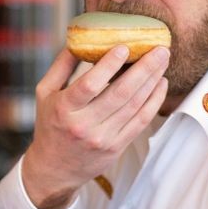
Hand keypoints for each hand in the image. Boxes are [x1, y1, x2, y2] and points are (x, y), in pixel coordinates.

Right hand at [22, 44, 168, 208]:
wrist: (54, 169)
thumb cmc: (49, 125)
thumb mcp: (44, 93)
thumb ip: (61, 66)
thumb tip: (79, 39)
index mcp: (64, 108)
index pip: (90, 84)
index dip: (109, 65)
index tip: (124, 46)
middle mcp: (84, 125)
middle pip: (120, 94)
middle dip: (144, 69)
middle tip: (160, 49)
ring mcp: (103, 138)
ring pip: (135, 106)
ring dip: (153, 81)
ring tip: (163, 61)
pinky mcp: (117, 147)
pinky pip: (141, 122)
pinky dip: (154, 101)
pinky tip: (160, 84)